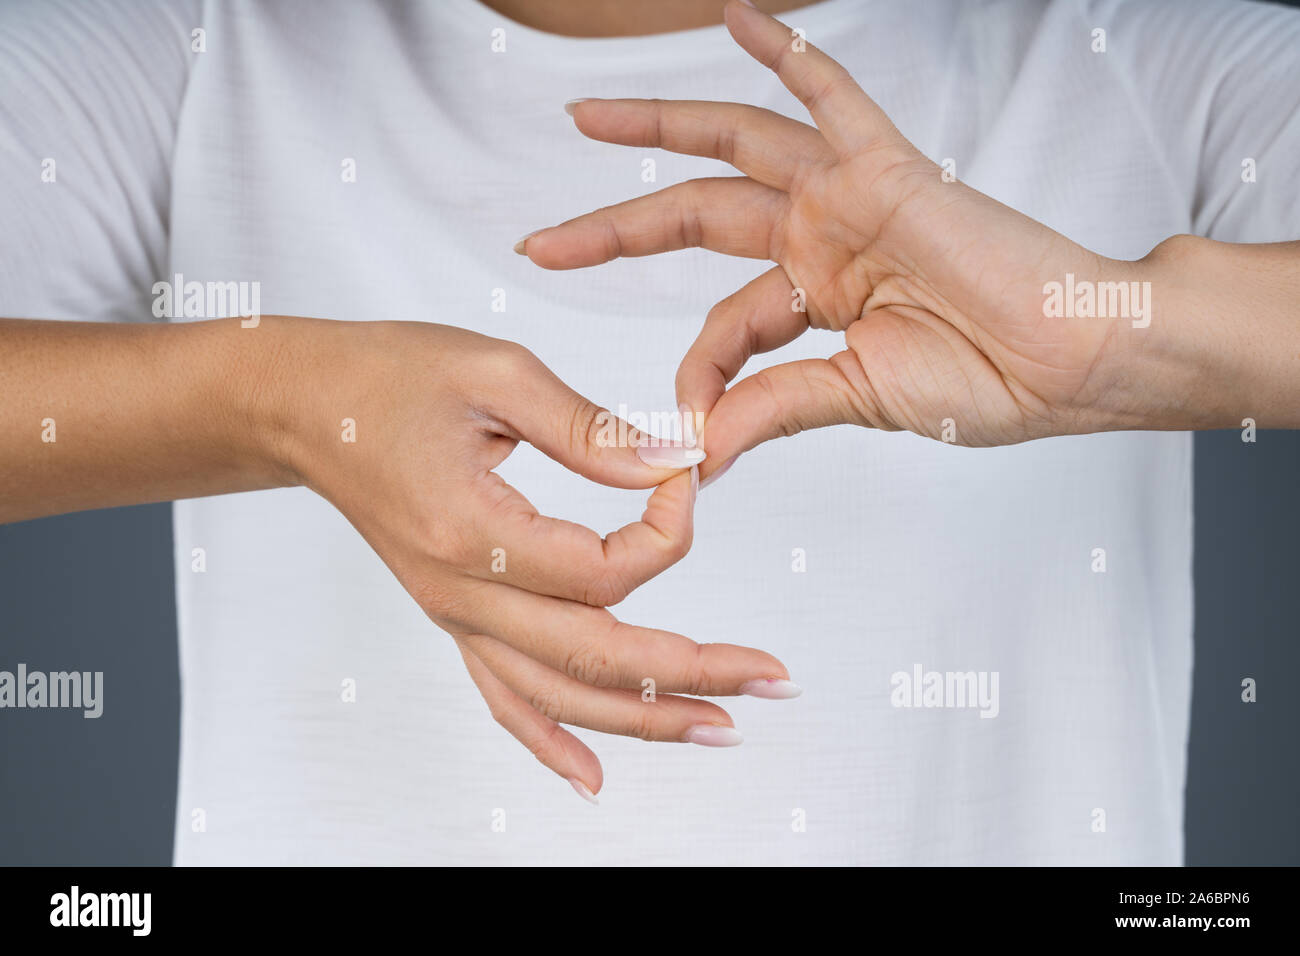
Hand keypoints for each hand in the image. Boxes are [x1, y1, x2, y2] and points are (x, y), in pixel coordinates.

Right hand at [269, 318, 793, 798]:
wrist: (303, 410)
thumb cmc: (388, 379)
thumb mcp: (495, 373)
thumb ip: (589, 427)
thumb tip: (671, 461)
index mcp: (473, 533)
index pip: (603, 572)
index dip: (667, 532)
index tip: (686, 476)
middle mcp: (462, 594)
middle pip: (595, 657)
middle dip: (692, 673)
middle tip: (771, 679)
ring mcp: (455, 615)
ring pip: (559, 695)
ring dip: (644, 719)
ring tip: (721, 728)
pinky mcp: (454, 616)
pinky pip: (504, 699)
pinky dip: (551, 742)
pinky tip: (591, 776)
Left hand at [518, 0, 1158, 468]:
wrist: (1074, 358)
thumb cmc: (988, 382)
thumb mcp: (854, 399)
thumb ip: (771, 408)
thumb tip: (695, 451)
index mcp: (816, 301)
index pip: (723, 325)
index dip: (696, 371)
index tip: (686, 423)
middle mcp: (823, 240)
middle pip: (696, 216)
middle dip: (614, 227)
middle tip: (542, 245)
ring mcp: (850, 195)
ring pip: (736, 144)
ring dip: (661, 123)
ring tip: (586, 116)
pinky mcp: (887, 166)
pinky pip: (830, 92)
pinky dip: (786, 52)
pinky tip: (736, 16)